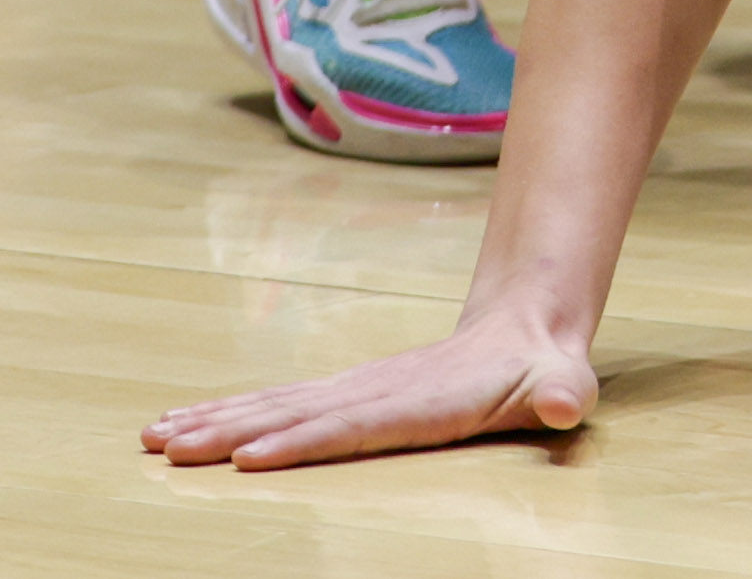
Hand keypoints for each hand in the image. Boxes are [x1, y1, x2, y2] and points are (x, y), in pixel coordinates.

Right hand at [142, 310, 596, 469]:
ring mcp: (358, 387)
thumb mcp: (565, 383)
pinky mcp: (346, 390)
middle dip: (233, 432)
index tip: (251, 457)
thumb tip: (564, 404)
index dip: (307, 440)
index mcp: (425, 401)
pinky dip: (230, 412)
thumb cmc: (544, 370)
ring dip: (216, 421)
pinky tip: (187, 423)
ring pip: (277, 403)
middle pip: (298, 413)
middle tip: (170, 449)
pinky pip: (279, 402)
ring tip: (156, 436)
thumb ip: (562, 395)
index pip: (358, 424)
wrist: (527, 324)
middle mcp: (380, 390)